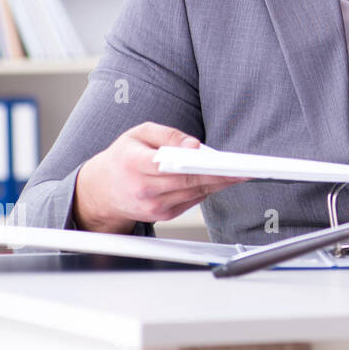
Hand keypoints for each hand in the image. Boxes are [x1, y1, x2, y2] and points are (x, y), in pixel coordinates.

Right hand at [72, 122, 246, 232]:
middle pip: (192, 183)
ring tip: (240, 171)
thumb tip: (194, 145)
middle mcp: (144, 189)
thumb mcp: (139, 133)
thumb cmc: (122, 158)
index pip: (176, 166)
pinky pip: (192, 201)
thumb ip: (167, 135)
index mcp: (135, 164)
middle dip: (222, 176)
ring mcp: (154, 207)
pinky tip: (220, 180)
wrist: (100, 192)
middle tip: (248, 168)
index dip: (205, 166)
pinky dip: (207, 190)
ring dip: (219, 183)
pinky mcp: (162, 216)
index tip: (227, 163)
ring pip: (196, 193)